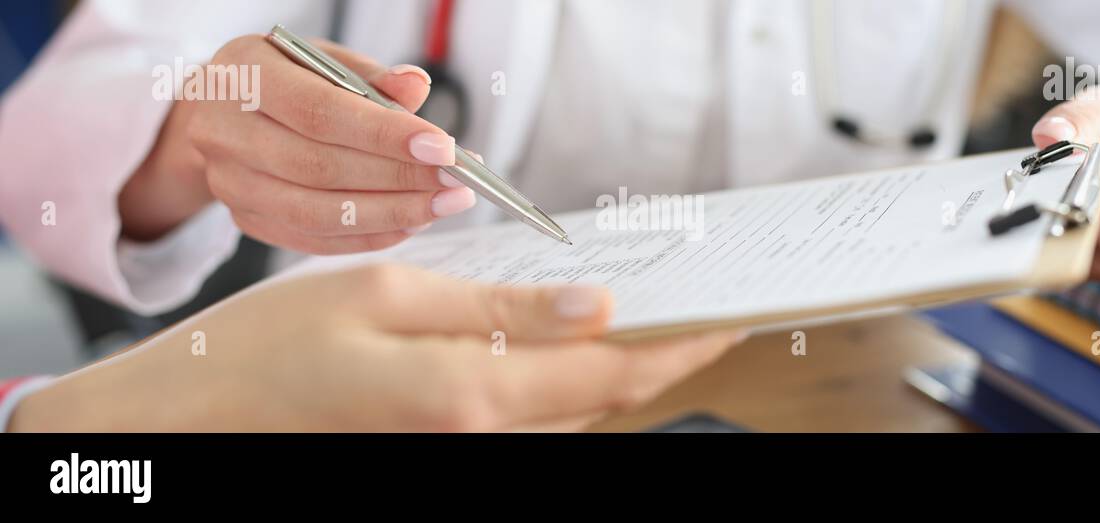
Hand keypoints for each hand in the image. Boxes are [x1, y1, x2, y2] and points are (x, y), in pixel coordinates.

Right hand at [10, 264, 744, 431]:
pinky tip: (567, 351)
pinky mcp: (440, 456)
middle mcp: (477, 442)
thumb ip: (495, 306)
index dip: (675, 346)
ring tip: (646, 323)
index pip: (608, 371)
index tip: (724, 319)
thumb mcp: (385, 296)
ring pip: (569, 418)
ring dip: (614, 374)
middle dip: (655, 358)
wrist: (194, 419)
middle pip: (599, 401)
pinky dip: (564, 390)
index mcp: (470, 397)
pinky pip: (529, 427)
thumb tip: (589, 306)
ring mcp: (460, 458)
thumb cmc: (271, 350)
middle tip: (696, 311)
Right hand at [121, 36, 475, 253]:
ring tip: (442, 205)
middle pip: (321, 168)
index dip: (384, 135)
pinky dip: (368, 235)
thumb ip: (369, 75)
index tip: (442, 148)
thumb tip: (416, 88)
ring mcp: (231, 182)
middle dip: (399, 179)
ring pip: (317, 212)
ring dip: (391, 213)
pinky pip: (314, 239)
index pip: (319, 112)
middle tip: (456, 184)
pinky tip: (410, 223)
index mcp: (246, 75)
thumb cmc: (283, 80)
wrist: (217, 111)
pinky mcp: (246, 218)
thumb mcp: (320, 59)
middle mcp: (226, 132)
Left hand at [1031, 85, 1099, 286]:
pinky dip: (1059, 242)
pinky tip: (1063, 217)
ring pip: (1079, 254)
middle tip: (1036, 182)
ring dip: (1055, 225)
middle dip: (1057, 206)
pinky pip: (1075, 268)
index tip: (1039, 170)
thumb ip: (1085, 117)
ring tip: (1057, 194)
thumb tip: (1048, 139)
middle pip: (1091, 229)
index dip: (1069, 183)